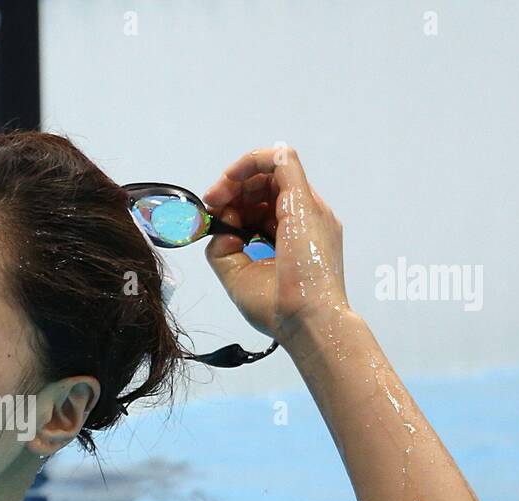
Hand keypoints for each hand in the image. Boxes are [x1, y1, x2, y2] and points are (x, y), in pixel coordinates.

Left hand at [203, 146, 347, 341]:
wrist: (306, 321)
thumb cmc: (280, 309)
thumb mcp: (238, 275)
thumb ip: (224, 248)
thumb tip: (219, 226)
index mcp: (295, 234)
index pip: (264, 205)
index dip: (235, 205)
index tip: (213, 217)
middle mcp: (306, 217)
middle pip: (266, 186)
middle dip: (232, 188)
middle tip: (211, 203)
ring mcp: (307, 208)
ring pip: (272, 170)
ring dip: (237, 177)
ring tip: (216, 196)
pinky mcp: (302, 201)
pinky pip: (281, 159)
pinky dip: (251, 161)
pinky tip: (230, 177)